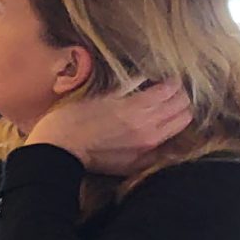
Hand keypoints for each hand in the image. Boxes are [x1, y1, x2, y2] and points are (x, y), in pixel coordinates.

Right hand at [26, 80, 191, 174]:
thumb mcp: (97, 97)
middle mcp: (148, 126)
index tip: (167, 79)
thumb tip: (142, 79)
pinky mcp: (141, 160)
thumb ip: (124, 89)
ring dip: (178, 114)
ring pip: (179, 125)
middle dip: (179, 97)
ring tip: (168, 108)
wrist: (57, 150)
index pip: (170, 90)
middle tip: (170, 93)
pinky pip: (166, 145)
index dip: (172, 82)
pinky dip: (168, 134)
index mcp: (135, 108)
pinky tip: (160, 129)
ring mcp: (147, 145)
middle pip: (182, 108)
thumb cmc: (70, 119)